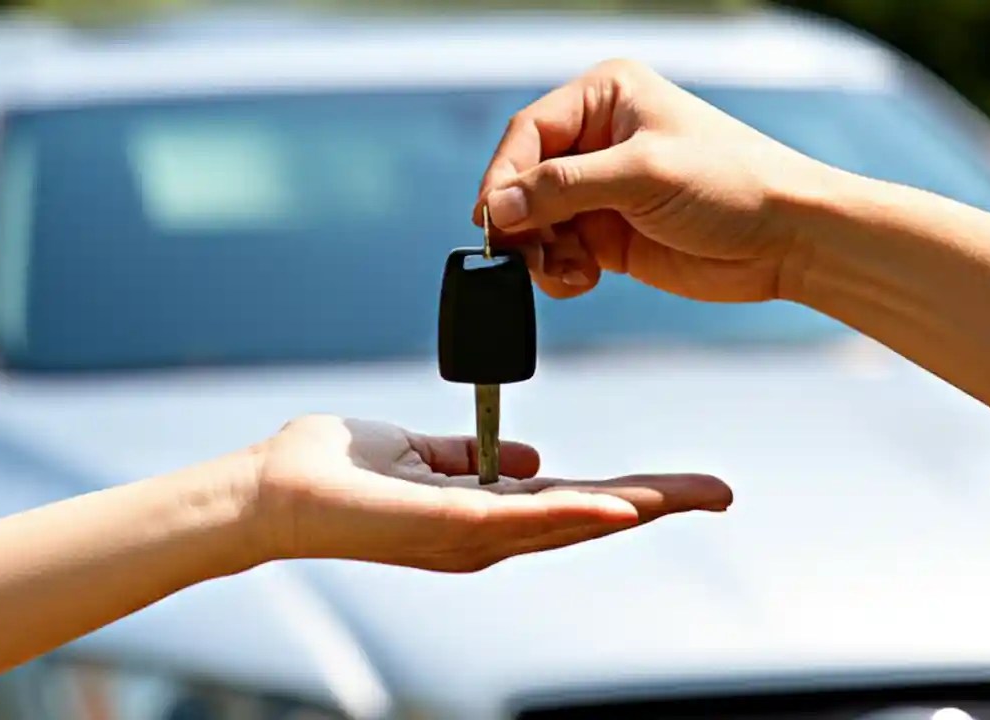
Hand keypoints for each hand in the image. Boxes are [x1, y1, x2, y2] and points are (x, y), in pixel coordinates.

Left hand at [249, 415, 731, 571]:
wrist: (270, 490)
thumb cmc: (334, 472)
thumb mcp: (415, 451)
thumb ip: (467, 455)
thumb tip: (519, 456)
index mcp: (483, 513)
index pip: (573, 501)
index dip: (630, 495)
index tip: (684, 485)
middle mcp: (486, 535)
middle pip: (588, 518)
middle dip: (657, 505)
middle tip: (720, 493)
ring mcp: (469, 537)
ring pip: (568, 522)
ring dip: (633, 508)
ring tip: (691, 495)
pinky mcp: (446, 527)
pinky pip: (521, 520)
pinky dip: (574, 514)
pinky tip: (619, 506)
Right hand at [473, 59, 841, 302]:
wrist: (787, 239)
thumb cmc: (734, 184)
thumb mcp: (643, 174)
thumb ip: (564, 187)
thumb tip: (498, 205)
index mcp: (607, 97)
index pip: (529, 133)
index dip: (504, 177)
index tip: (491, 221)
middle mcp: (599, 139)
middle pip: (524, 180)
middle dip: (521, 222)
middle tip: (525, 255)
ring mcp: (603, 190)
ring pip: (536, 222)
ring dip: (540, 253)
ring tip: (567, 272)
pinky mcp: (611, 235)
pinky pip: (560, 253)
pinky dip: (559, 271)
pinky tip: (583, 279)